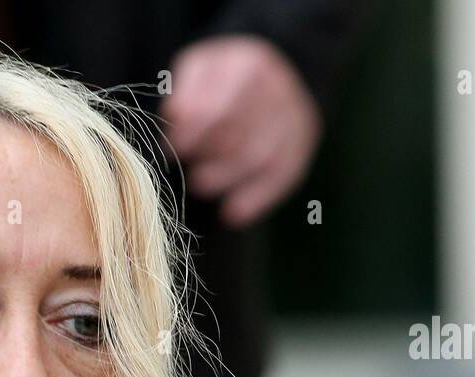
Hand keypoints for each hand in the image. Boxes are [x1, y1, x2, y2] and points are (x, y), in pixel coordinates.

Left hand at [160, 35, 322, 227]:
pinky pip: (280, 177)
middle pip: (243, 130)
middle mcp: (279, 89)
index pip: (224, 100)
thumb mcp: (199, 70)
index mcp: (250, 64)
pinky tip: (231, 214)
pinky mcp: (301, 147)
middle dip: (210, 154)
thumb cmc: (220, 80)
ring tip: (199, 184)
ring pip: (260, 157)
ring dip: (226, 177)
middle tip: (186, 167)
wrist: (268, 80)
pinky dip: (255, 199)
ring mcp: (294, 119)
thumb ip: (185, 91)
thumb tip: (176, 115)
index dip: (196, 128)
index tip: (174, 145)